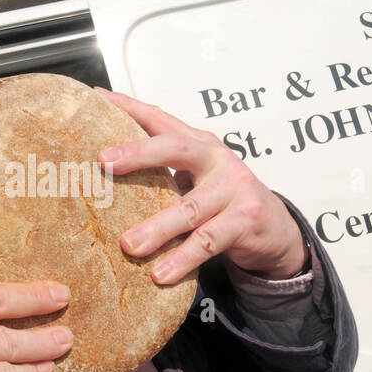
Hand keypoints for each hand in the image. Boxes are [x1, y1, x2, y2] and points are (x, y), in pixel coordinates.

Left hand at [94, 88, 305, 283]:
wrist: (275, 229)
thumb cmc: (223, 202)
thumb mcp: (194, 180)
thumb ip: (161, 174)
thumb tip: (101, 177)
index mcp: (199, 145)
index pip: (161, 119)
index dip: (130, 107)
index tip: (96, 97)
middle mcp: (217, 159)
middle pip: (176, 148)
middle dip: (138, 152)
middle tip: (104, 161)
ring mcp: (235, 188)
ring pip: (190, 208)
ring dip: (157, 228)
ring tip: (129, 246)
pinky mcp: (246, 220)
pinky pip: (208, 241)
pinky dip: (182, 259)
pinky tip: (160, 275)